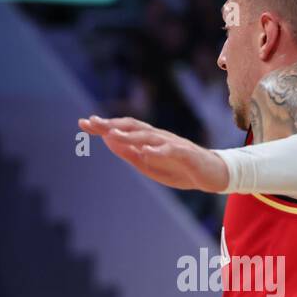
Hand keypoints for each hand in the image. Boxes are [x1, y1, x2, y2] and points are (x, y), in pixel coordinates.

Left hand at [79, 116, 229, 192]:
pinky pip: (172, 150)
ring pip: (149, 136)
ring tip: (111, 134)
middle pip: (133, 127)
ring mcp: (173, 144)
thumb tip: (108, 141)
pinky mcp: (187, 154)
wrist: (212, 174)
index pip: (124, 128)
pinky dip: (158, 150)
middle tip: (91, 122)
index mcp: (148, 140)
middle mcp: (159, 137)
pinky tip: (146, 150)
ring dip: (129, 135)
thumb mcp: (148, 163)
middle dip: (111, 125)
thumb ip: (129, 152)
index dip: (104, 126)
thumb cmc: (179, 168)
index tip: (84, 123)